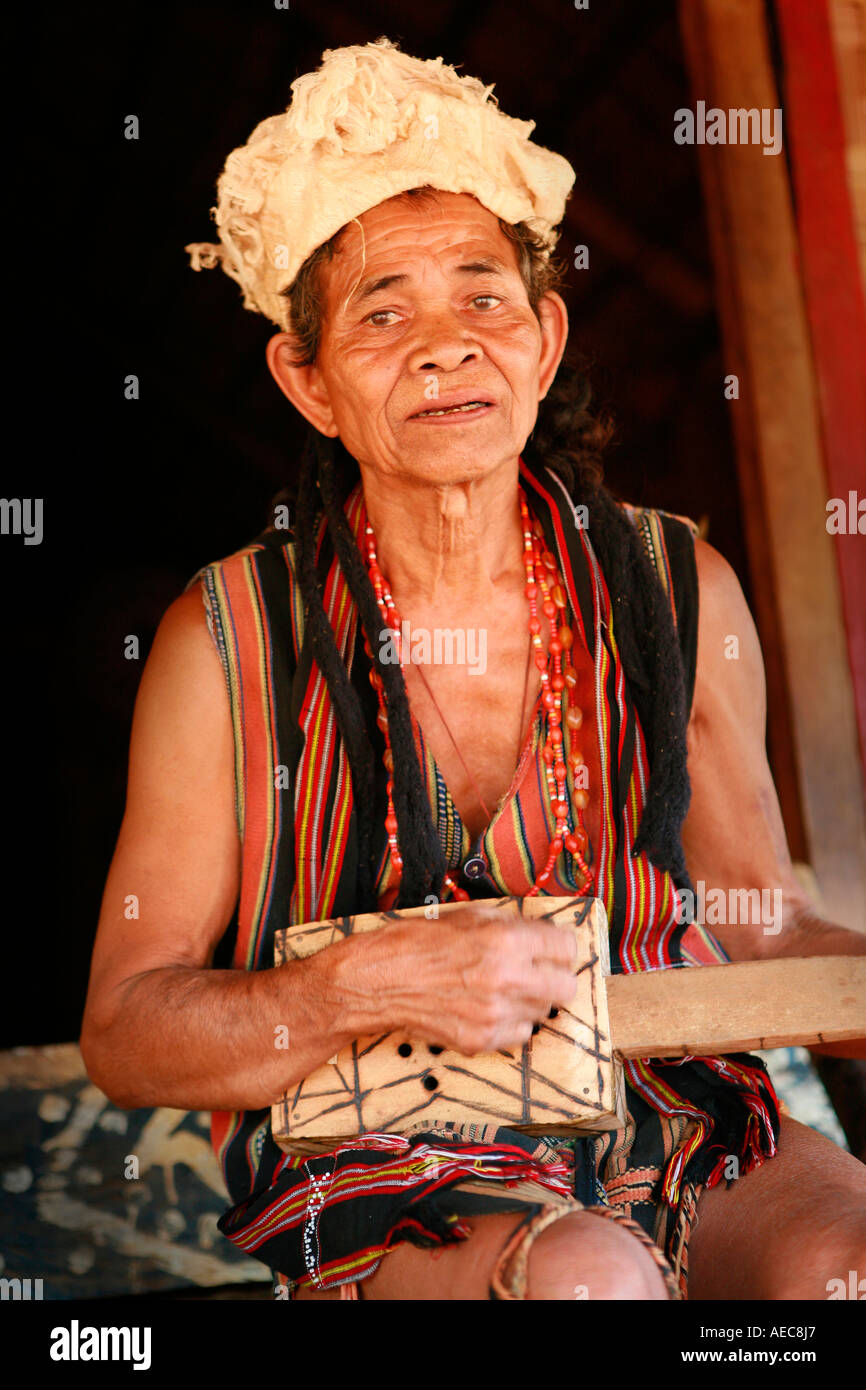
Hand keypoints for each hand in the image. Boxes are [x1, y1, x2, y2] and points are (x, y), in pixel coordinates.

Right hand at [355, 905, 578, 1055]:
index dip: (559, 944)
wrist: (378, 981)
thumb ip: (511, 925)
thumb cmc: (416, 943)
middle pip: (566, 986)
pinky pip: (519, 1034)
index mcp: (504, 940)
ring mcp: (495, 1014)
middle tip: (538, 970)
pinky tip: (487, 1007)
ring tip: (501, 988)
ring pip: (543, 1012)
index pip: (566, 946)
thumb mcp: (468, 916)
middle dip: (555, 976)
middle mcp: (506, 979)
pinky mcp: (482, 1040)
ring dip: (529, 1000)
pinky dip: (510, 1022)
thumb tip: (542, 934)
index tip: (552, 947)